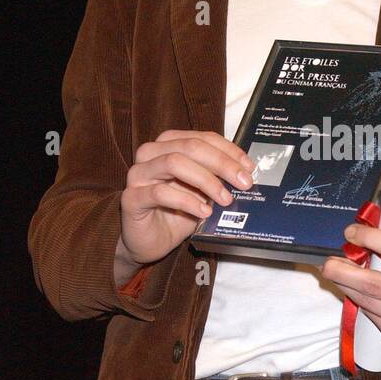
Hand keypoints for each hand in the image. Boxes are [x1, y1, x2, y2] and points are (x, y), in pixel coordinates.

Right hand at [117, 130, 255, 268]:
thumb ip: (217, 178)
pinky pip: (160, 193)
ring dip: (206, 180)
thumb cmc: (177, 213)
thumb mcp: (202, 193)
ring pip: (174, 163)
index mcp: (168, 144)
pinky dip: (187, 201)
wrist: (150, 241)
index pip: (202, 138)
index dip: (228, 150)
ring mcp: (138, 174)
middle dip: (222, 163)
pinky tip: (203, 212)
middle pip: (190, 147)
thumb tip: (245, 174)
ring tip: (225, 199)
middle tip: (244, 182)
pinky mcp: (131, 198)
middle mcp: (150, 154)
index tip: (249, 167)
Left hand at [320, 223, 380, 346]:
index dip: (371, 238)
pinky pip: (372, 316)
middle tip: (327, 260)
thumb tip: (379, 213)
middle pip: (375, 284)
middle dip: (344, 271)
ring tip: (334, 271)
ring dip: (346, 285)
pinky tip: (352, 289)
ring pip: (368, 301)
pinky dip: (358, 300)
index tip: (352, 232)